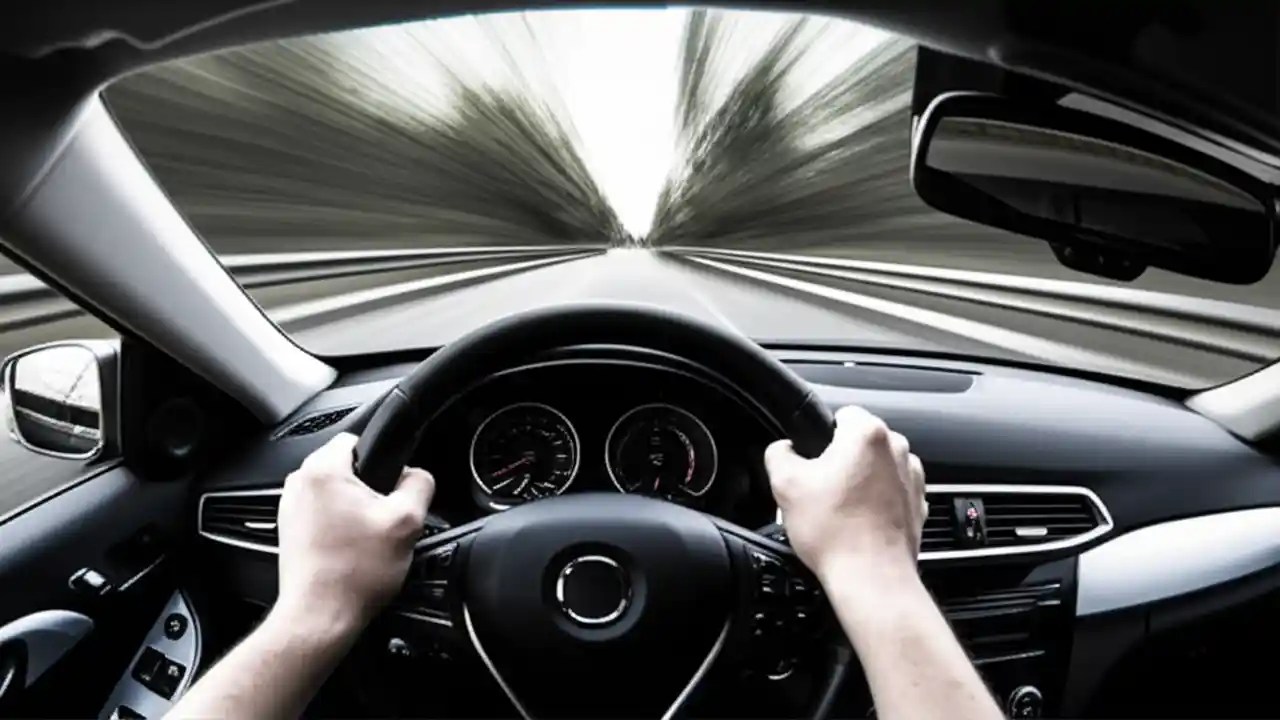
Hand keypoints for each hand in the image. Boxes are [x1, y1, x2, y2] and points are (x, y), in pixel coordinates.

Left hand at [274, 432, 434, 634]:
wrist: (321, 617)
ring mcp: (290, 507)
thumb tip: (418, 475)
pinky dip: (340, 525)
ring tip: (367, 538)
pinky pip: (324, 512)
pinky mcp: (290, 530)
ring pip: (337, 491)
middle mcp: (299, 483)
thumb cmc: (356, 574)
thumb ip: (420, 484)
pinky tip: (352, 549)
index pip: (361, 438)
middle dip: (371, 488)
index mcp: (323, 470)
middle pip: (349, 466)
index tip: (393, 489)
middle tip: (384, 519)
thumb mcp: (407, 522)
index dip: (386, 462)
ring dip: (356, 507)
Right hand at [764, 405, 924, 582]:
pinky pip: (891, 493)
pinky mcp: (918, 504)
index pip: (841, 414)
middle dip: (841, 460)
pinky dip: (876, 503)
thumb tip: (783, 450)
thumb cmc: (835, 532)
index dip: (820, 436)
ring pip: (876, 468)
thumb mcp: (785, 484)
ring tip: (840, 510)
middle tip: (820, 490)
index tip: (812, 460)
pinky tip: (858, 523)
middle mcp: (897, 450)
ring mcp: (912, 478)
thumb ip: (778, 453)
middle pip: (860, 442)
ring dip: (860, 481)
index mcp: (867, 434)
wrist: (870, 578)